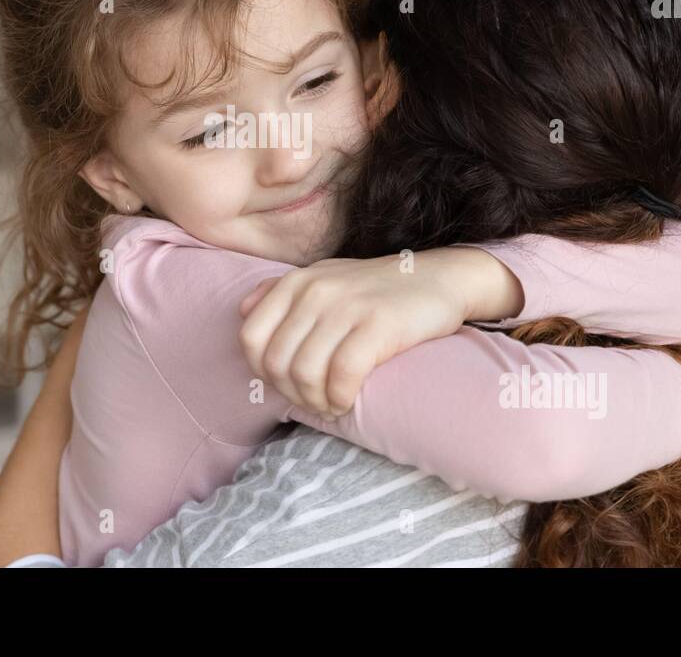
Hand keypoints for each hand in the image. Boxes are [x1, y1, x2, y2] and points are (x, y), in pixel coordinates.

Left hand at [237, 248, 522, 417]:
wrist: (438, 277)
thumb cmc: (376, 288)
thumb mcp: (323, 278)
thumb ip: (279, 293)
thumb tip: (242, 311)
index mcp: (296, 282)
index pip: (251, 338)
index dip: (264, 372)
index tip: (290, 384)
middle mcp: (315, 291)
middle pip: (276, 362)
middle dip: (292, 393)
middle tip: (316, 400)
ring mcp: (346, 307)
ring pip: (304, 373)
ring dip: (316, 401)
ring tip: (332, 403)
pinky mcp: (377, 325)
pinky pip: (341, 375)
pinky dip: (340, 398)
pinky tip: (347, 400)